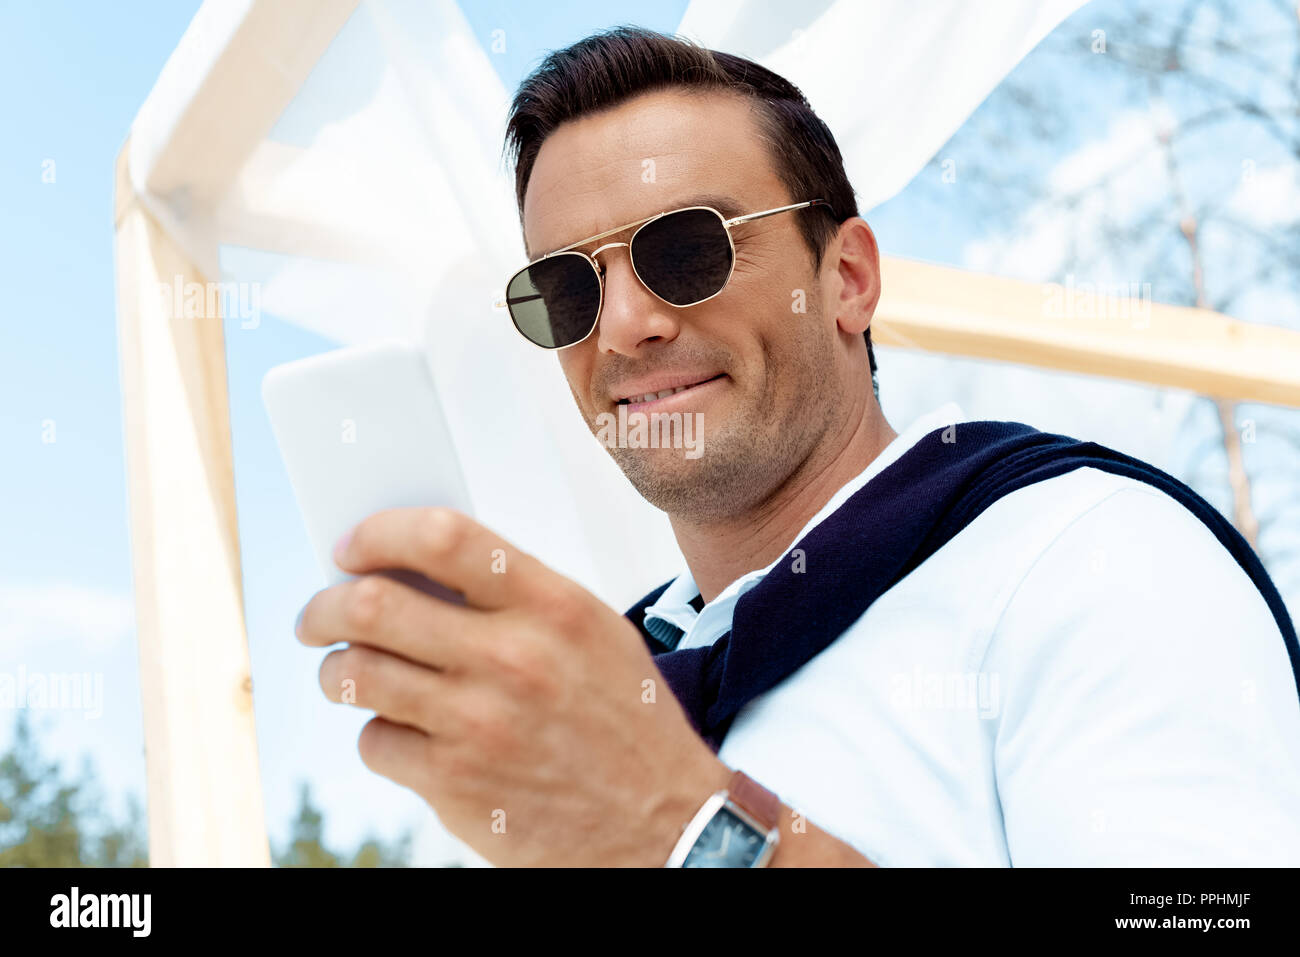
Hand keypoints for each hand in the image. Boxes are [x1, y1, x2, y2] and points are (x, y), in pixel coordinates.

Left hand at [295, 507, 730, 865]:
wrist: (663, 824)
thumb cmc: (625, 720)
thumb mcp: (592, 633)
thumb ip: (515, 594)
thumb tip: (417, 570)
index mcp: (552, 606)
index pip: (442, 537)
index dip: (379, 533)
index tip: (352, 546)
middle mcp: (512, 659)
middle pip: (371, 605)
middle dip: (323, 607)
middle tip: (318, 616)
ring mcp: (478, 725)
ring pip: (354, 675)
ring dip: (335, 670)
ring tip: (345, 672)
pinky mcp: (455, 784)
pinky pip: (375, 741)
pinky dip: (376, 733)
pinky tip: (403, 730)